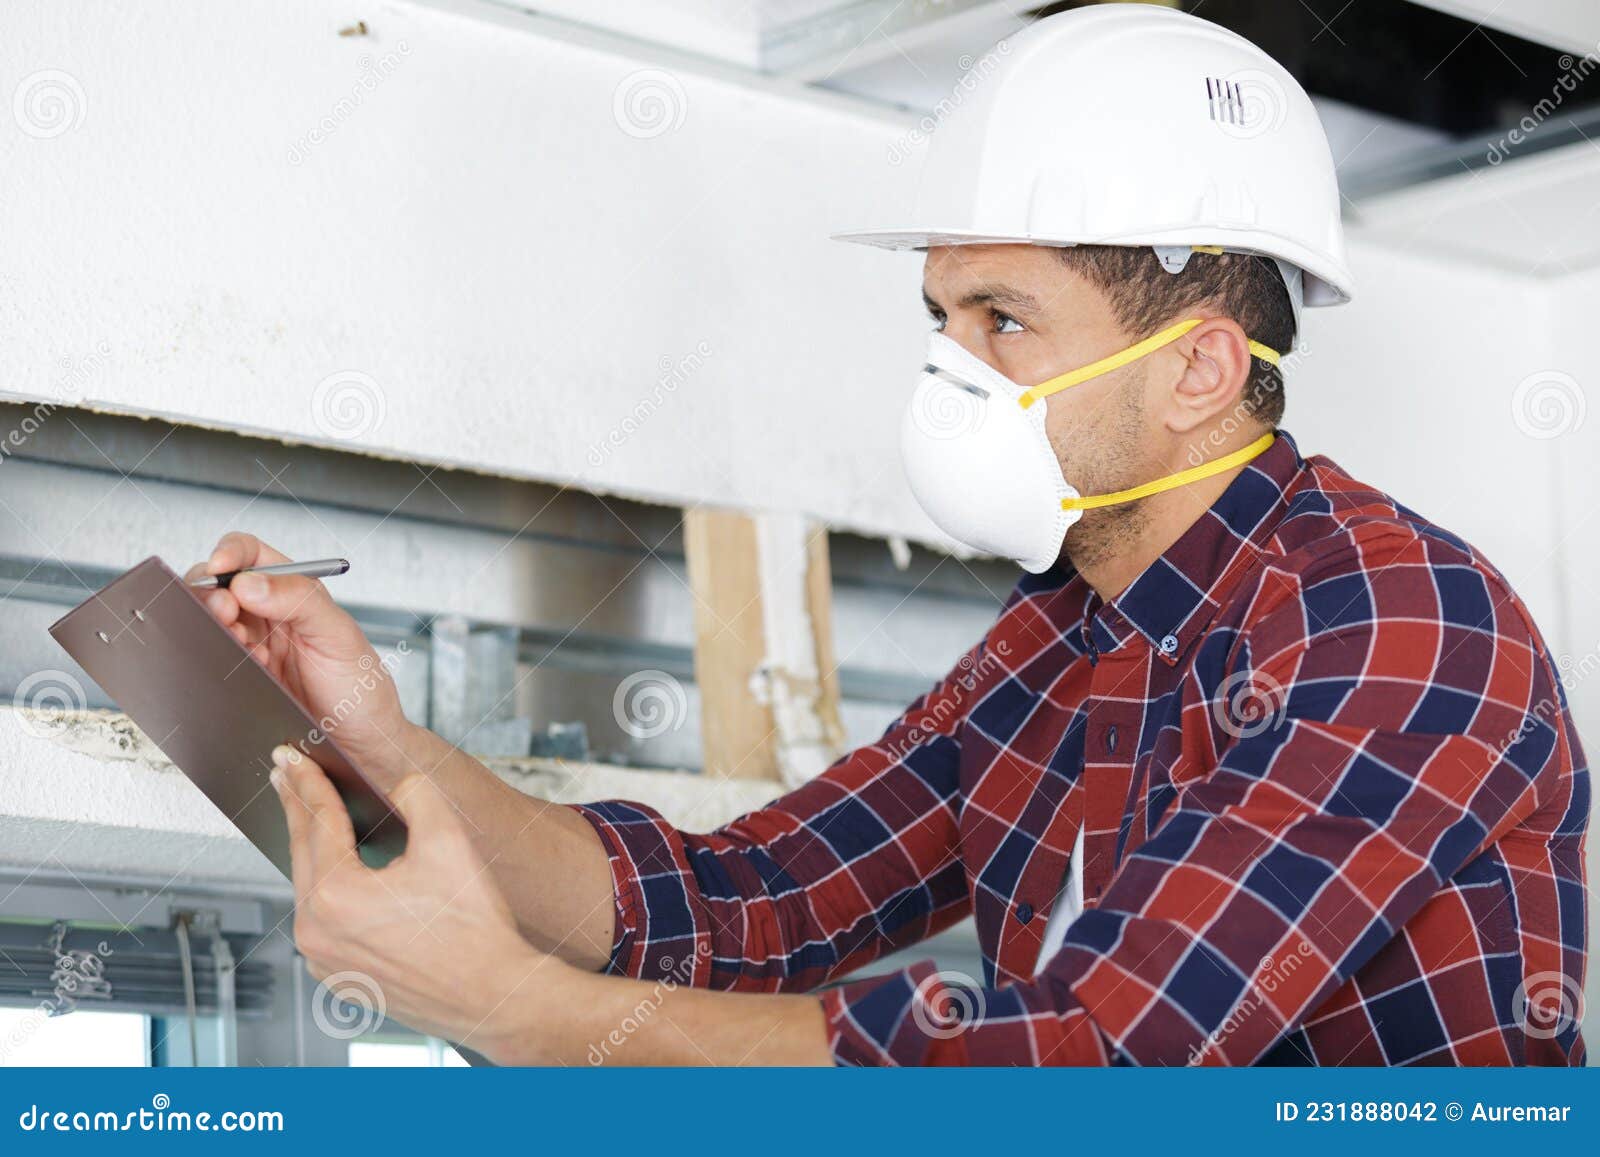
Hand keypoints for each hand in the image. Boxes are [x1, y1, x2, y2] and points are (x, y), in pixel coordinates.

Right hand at [188, 532, 415, 782]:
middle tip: (224, 612)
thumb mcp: (339, 637)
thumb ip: (299, 600)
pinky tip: (238, 667)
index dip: (230, 552)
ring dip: (210, 624)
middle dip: (211, 591)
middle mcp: (270, 615)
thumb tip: (248, 582)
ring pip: (209, 620)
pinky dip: (212, 656)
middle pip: (218, 585)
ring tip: (236, 642)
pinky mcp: (240, 678)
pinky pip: (210, 657)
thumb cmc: (361, 691)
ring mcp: (252, 647)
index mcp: (296, 593)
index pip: (251, 555)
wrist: (360, 749)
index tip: (220, 567)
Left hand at [271, 744, 570, 1059]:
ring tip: (309, 818)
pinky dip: (326, 893)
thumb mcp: (448, 842)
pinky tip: (336, 875)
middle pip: (302, 854)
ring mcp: (324, 961)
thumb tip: (401, 779)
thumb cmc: (474, 930)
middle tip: (286, 774)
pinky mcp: (339, 978)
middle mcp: (316, 933)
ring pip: (310, 890)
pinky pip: (322, 924)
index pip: (318, 821)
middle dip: (296, 808)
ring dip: (310, 850)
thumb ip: (417, 794)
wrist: (492, 995)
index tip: (292, 757)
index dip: (308, 782)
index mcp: (334, 897)